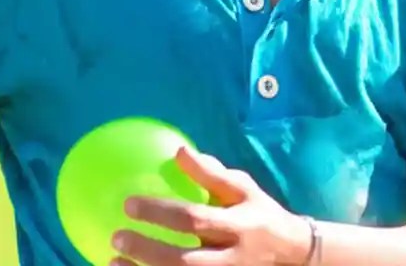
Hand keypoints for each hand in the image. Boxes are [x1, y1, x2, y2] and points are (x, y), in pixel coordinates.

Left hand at [113, 147, 312, 265]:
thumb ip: (213, 174)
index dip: (161, 213)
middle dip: (149, 250)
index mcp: (238, 225)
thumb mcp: (245, 189)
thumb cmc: (260, 213)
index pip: (196, 220)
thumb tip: (180, 151)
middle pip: (185, 260)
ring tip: (113, 259)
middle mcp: (231, 257)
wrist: (291, 252)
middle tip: (117, 235)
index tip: (129, 203)